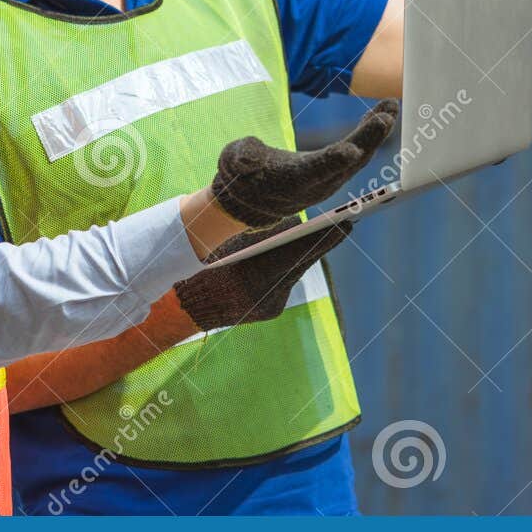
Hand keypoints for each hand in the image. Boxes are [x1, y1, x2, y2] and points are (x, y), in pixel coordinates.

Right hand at [173, 217, 353, 330]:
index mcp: (259, 275)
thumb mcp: (230, 244)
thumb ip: (261, 236)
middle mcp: (270, 294)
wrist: (184, 307)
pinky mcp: (271, 309)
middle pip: (304, 262)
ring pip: (295, 272)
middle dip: (322, 242)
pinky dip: (287, 267)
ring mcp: (272, 304)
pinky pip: (284, 282)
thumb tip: (293, 222)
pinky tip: (294, 252)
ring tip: (324, 232)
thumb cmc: (203, 268)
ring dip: (304, 253)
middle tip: (347, 222)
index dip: (325, 236)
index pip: (300, 253)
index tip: (346, 222)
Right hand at [209, 99, 397, 226]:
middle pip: (349, 162)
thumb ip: (241, 158)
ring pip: (360, 156)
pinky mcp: (337, 169)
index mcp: (294, 181)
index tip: (350, 150)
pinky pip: (360, 150)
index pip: (316, 171)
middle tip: (386, 116)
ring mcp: (332, 178)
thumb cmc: (242, 173)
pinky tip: (384, 112)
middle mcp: (319, 183)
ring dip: (377, 131)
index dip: (333, 161)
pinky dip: (372, 131)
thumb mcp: (234, 162)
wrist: (253, 197)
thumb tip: (246, 160)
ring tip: (391, 106)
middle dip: (368, 138)